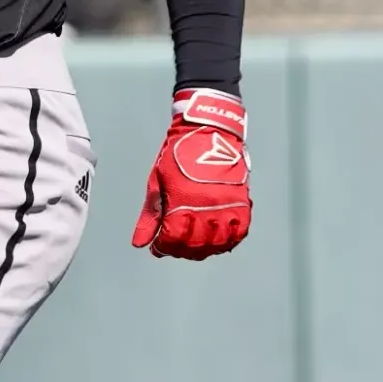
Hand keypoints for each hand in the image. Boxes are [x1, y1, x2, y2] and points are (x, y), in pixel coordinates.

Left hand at [132, 89, 251, 259]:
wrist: (207, 131)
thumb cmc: (178, 154)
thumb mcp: (157, 182)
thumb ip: (150, 215)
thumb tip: (140, 242)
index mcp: (182, 200)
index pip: (173, 237)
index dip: (164, 246)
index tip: (158, 247)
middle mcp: (207, 206)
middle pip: (195, 244)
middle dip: (181, 250)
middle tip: (174, 247)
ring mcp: (227, 206)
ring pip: (218, 243)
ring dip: (204, 250)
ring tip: (193, 247)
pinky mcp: (242, 202)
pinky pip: (239, 232)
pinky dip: (229, 242)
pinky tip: (217, 242)